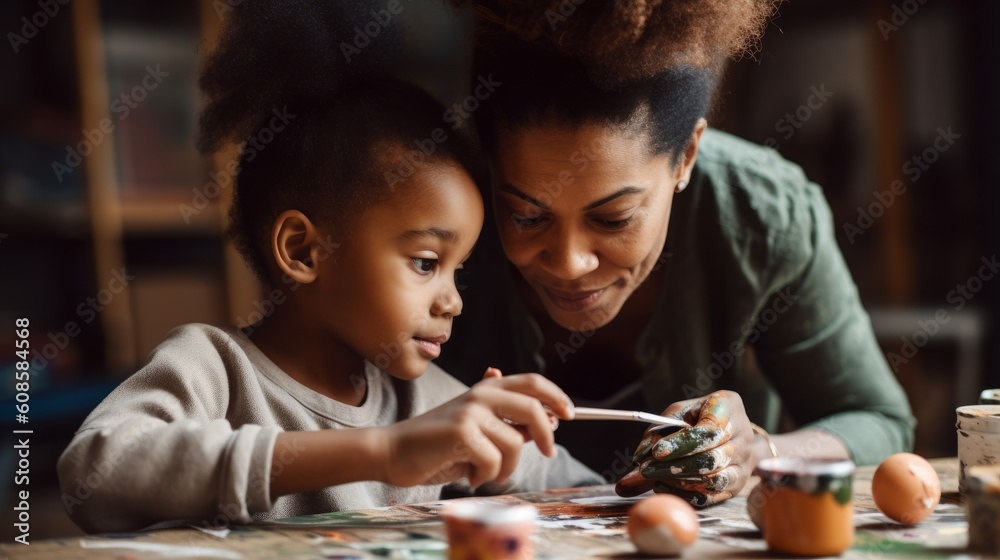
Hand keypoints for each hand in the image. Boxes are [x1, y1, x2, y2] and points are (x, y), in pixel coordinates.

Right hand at [377, 370, 573, 487]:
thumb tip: (550, 421)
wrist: (393, 452)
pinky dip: (486, 476)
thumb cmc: (437, 445)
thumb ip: (508, 423)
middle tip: (548, 452)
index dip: (556, 396)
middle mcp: (480, 395)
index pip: (532, 382)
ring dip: (505, 468)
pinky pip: (495, 461)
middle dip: (546, 434)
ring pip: (514, 444)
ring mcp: (470, 411)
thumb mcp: (477, 430)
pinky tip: (468, 474)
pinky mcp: (461, 432)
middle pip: (533, 408)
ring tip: (483, 471)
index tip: (570, 414)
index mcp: (486, 389)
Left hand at [615, 390, 751, 505]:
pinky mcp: (737, 485)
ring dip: (679, 482)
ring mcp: (743, 462)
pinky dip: (686, 494)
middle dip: (675, 466)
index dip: (683, 443)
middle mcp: (743, 436)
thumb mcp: (677, 414)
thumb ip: (657, 432)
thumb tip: (637, 459)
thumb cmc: (698, 417)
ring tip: (654, 478)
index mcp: (728, 406)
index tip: (657, 452)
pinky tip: (665, 486)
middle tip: (646, 470)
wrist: (730, 433)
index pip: (709, 430)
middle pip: (711, 458)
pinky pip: (712, 496)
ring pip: (713, 479)